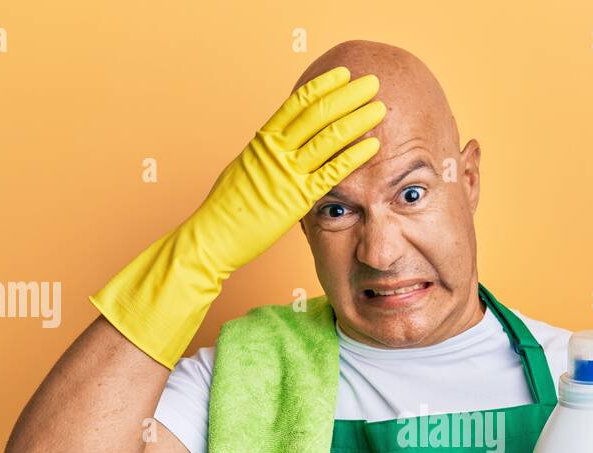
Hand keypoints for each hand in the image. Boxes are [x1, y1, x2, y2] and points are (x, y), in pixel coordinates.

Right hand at [89, 66, 384, 367]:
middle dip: (347, 95)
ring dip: (356, 120)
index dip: (324, 86)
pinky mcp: (296, 199)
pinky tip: (372, 147)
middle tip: (372, 83)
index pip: (297, 104)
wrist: (213, 236)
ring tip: (379, 107)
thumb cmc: (228, 209)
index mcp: (263, 141)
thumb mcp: (245, 170)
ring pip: (328, 138)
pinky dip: (353, 158)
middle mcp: (275, 152)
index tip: (344, 75)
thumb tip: (282, 146)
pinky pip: (331, 174)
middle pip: (317, 114)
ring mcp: (286, 174)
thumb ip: (267, 156)